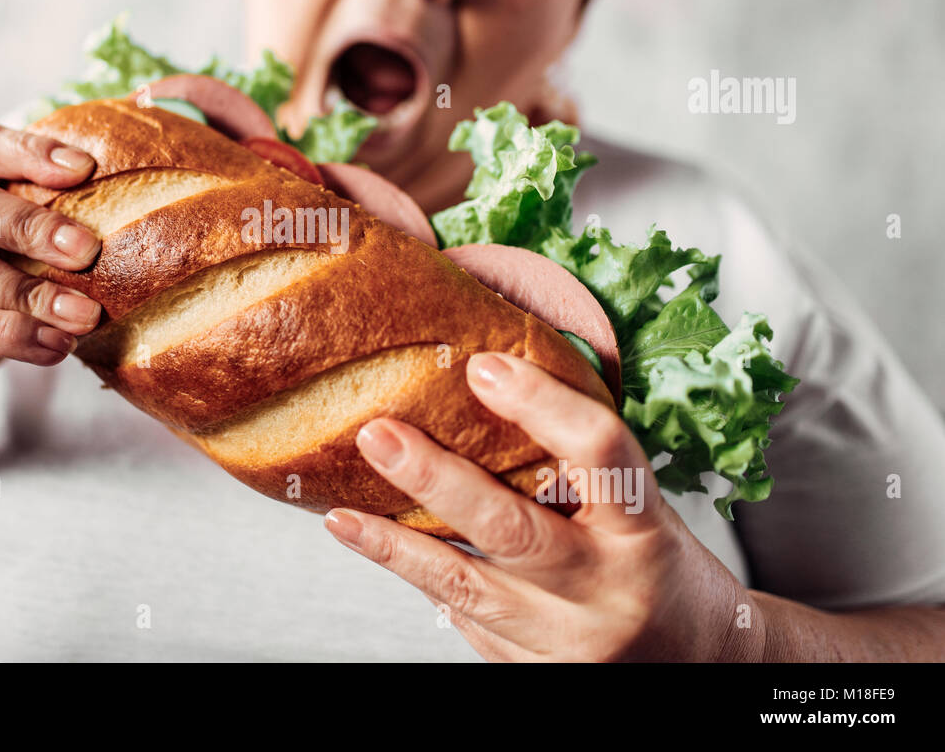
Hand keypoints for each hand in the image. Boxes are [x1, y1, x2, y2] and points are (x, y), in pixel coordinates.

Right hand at [0, 121, 104, 444]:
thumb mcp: (5, 269)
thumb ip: (46, 244)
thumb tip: (139, 227)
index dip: (29, 148)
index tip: (86, 168)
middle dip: (32, 222)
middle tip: (90, 251)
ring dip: (33, 291)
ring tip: (87, 316)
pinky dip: (14, 336)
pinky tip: (57, 348)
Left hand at [324, 352, 765, 660]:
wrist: (695, 662)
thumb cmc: (655, 563)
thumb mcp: (641, 504)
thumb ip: (578, 459)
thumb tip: (485, 380)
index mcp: (642, 528)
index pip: (599, 452)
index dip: (541, 404)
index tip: (483, 365)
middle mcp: (606, 588)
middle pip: (511, 528)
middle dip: (435, 479)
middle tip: (377, 434)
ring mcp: (568, 641)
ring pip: (466, 587)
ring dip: (394, 546)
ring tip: (343, 514)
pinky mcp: (536, 673)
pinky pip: (464, 620)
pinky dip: (421, 579)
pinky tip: (381, 549)